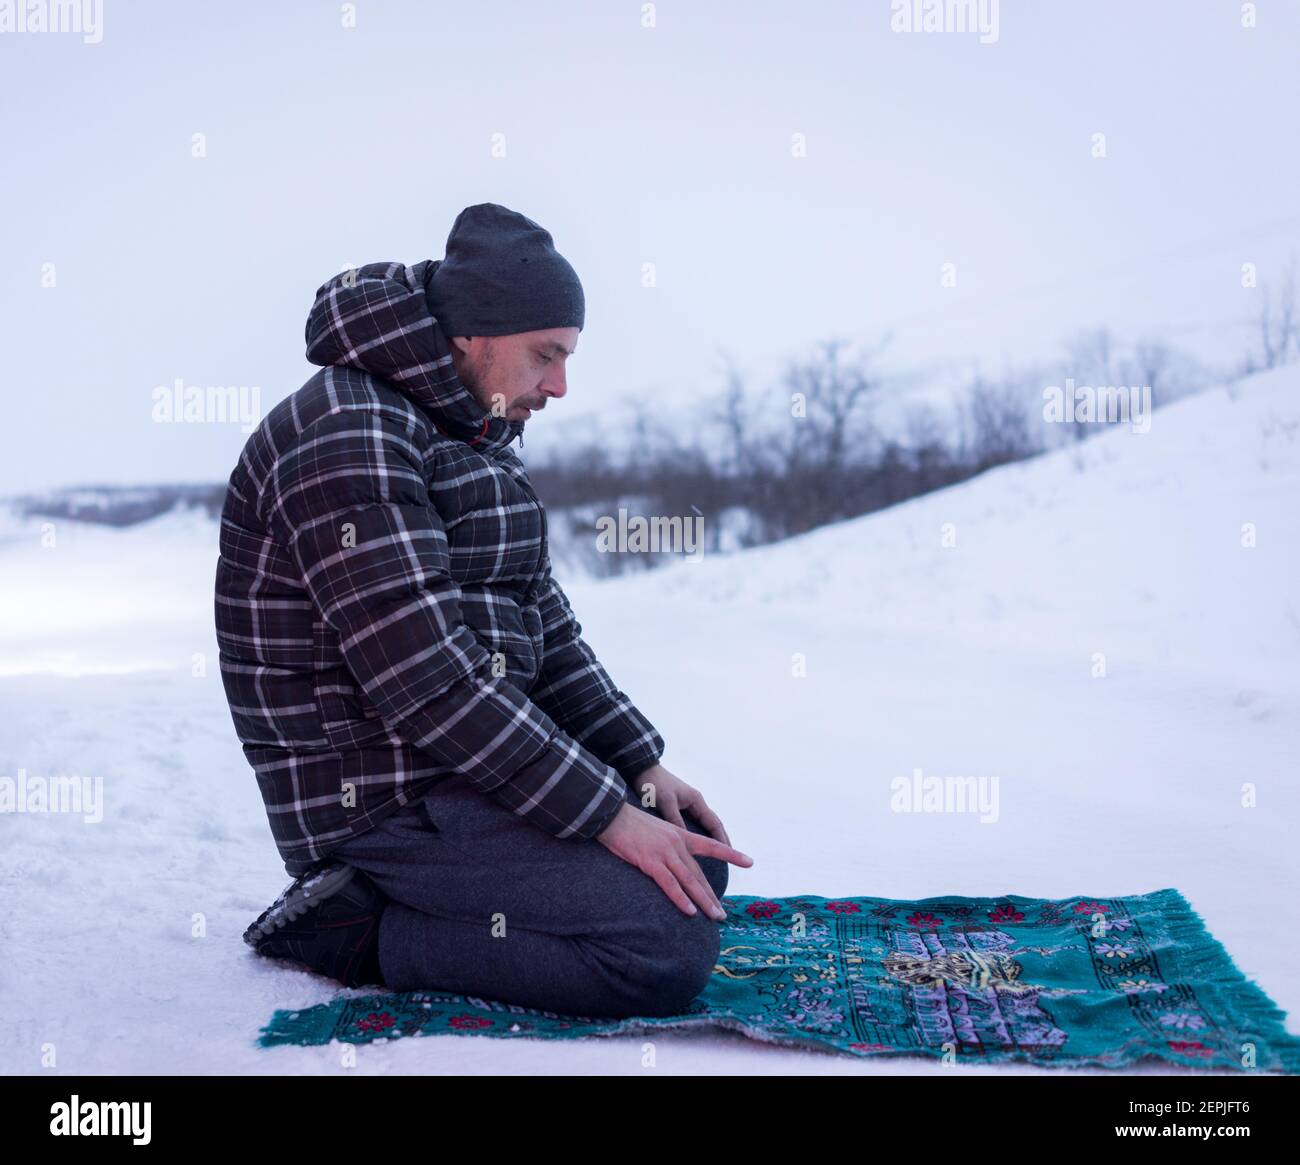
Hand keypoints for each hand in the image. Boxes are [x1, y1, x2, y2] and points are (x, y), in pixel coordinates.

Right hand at [596, 801, 752, 920]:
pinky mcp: (650, 861)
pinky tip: (690, 911)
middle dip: (711, 895)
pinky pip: (669, 883)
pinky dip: (681, 898)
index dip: (731, 854)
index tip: (749, 862)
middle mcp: (676, 843)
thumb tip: (671, 861)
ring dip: (703, 901)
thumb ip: (665, 845)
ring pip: (689, 881)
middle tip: (722, 914)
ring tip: (715, 916)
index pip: (710, 846)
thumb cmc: (628, 824)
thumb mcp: (654, 831)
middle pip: (699, 874)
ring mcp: (664, 852)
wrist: (610, 815)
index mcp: (679, 834)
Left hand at [625, 763, 733, 846]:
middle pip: (712, 824)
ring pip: (703, 824)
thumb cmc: (654, 784)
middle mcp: (695, 803)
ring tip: (715, 855)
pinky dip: (697, 834)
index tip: (729, 853)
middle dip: (720, 839)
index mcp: (696, 800)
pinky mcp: (678, 807)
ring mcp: (687, 805)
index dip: (722, 838)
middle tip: (728, 857)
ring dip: (710, 837)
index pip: (714, 823)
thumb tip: (686, 838)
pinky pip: (692, 824)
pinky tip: (694, 844)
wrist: (642, 770)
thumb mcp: (665, 801)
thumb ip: (675, 819)